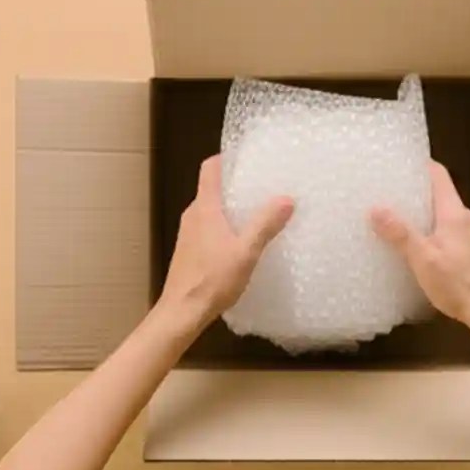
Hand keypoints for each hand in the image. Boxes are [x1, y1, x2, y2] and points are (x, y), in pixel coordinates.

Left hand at [160, 155, 294, 323]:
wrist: (182, 312)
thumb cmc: (212, 279)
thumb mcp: (246, 252)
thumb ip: (265, 224)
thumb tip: (286, 199)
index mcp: (204, 208)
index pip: (210, 169)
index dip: (226, 158)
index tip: (248, 158)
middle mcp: (193, 215)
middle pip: (212, 188)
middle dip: (236, 183)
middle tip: (264, 185)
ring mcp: (189, 233)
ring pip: (212, 209)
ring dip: (232, 207)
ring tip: (259, 211)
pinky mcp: (191, 250)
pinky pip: (209, 226)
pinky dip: (225, 225)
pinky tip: (243, 240)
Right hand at [370, 161, 469, 325]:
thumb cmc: (457, 284)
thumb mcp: (423, 259)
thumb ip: (400, 234)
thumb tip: (375, 208)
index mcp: (453, 213)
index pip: (438, 175)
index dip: (419, 164)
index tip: (396, 162)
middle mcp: (464, 217)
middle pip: (439, 191)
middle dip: (414, 188)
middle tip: (386, 189)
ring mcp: (469, 233)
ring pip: (441, 211)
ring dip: (420, 209)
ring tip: (394, 213)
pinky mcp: (469, 248)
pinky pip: (446, 227)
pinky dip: (428, 226)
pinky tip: (413, 240)